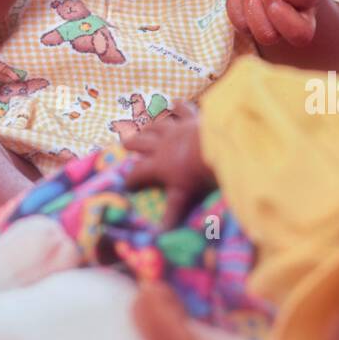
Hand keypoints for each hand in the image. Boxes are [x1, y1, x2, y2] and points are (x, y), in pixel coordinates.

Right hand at [122, 101, 212, 228]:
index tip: (125, 183)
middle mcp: (162, 144)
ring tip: (144, 126)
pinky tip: (175, 103)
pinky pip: (182, 110)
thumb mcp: (183, 195)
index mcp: (158, 164)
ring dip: (149, 126)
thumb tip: (160, 236)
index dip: (130, 178)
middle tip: (124, 144)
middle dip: (132, 144)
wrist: (214, 147)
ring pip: (157, 125)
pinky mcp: (191, 119)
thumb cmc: (197, 174)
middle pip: (141, 143)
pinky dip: (178, 107)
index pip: (138, 172)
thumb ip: (172, 213)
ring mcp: (176, 129)